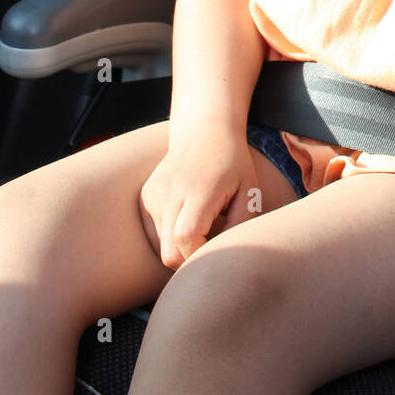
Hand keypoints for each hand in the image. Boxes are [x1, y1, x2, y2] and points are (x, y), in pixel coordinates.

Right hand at [139, 124, 260, 270]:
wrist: (204, 132)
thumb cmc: (232, 164)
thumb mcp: (248, 191)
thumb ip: (240, 224)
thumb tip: (225, 257)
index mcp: (198, 191)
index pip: (186, 239)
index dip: (200, 256)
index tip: (218, 254)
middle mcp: (170, 194)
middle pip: (169, 252)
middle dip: (190, 262)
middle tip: (211, 250)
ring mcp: (154, 195)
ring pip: (161, 246)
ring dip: (181, 248)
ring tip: (202, 228)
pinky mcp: (146, 198)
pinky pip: (156, 233)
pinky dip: (171, 235)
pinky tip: (187, 218)